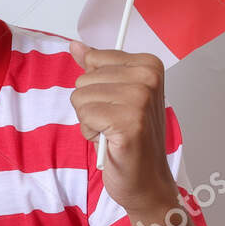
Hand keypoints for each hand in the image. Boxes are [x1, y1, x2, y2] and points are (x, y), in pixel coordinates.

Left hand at [68, 41, 177, 213]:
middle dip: (90, 104)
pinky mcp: (130, 121)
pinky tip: (110, 141)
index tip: (117, 102)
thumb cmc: (130, 138)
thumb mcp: (114, 95)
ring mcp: (141, 99)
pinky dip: (91, 133)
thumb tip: (76, 45)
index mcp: (149, 65)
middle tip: (114, 122)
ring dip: (89, 120)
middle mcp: (148, 78)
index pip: (95, 59)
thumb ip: (96, 68)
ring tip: (112, 132)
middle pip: (85, 79)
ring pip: (81, 97)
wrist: (146, 180)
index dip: (97, 86)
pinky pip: (85, 116)